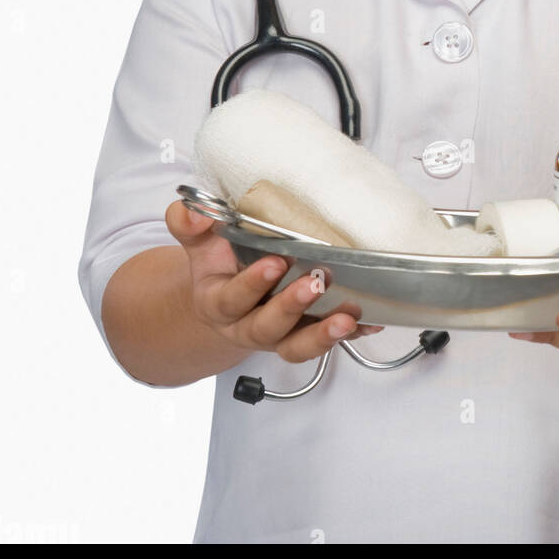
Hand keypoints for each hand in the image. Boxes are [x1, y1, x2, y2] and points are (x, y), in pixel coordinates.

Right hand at [165, 200, 383, 362]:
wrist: (226, 292)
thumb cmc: (218, 262)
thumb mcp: (199, 240)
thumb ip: (189, 222)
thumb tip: (196, 210)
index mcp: (218, 303)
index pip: (231, 300)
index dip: (251, 286)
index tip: (274, 263)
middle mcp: (247, 326)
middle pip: (266, 328)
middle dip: (291, 307)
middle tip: (315, 282)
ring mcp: (278, 336)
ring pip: (296, 347)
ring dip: (322, 335)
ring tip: (346, 318)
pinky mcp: (305, 336)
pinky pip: (326, 342)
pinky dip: (350, 335)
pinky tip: (369, 323)